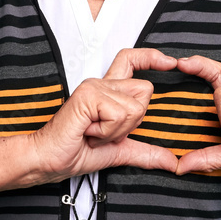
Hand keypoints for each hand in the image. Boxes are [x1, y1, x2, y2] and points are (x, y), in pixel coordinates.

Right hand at [29, 48, 179, 183]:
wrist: (49, 161)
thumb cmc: (77, 152)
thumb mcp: (120, 152)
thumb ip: (146, 152)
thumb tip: (172, 162)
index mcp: (109, 91)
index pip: (131, 60)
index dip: (151, 57)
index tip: (169, 63)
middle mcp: (102, 83)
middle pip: (145, 91)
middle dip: (132, 121)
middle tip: (105, 131)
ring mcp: (94, 86)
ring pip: (134, 107)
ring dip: (117, 131)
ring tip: (94, 133)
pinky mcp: (88, 95)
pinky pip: (119, 114)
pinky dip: (107, 132)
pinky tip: (88, 132)